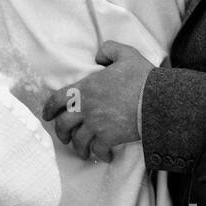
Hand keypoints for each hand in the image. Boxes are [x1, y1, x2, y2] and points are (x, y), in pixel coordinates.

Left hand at [41, 41, 154, 160]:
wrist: (158, 101)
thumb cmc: (142, 78)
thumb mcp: (126, 54)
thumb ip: (109, 50)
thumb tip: (99, 56)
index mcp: (85, 88)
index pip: (57, 99)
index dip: (49, 108)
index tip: (47, 116)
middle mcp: (86, 108)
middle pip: (64, 125)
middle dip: (62, 133)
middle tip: (65, 137)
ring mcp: (96, 125)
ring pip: (79, 141)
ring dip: (79, 148)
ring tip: (83, 151)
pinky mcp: (109, 138)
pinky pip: (98, 150)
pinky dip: (100, 154)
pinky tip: (105, 155)